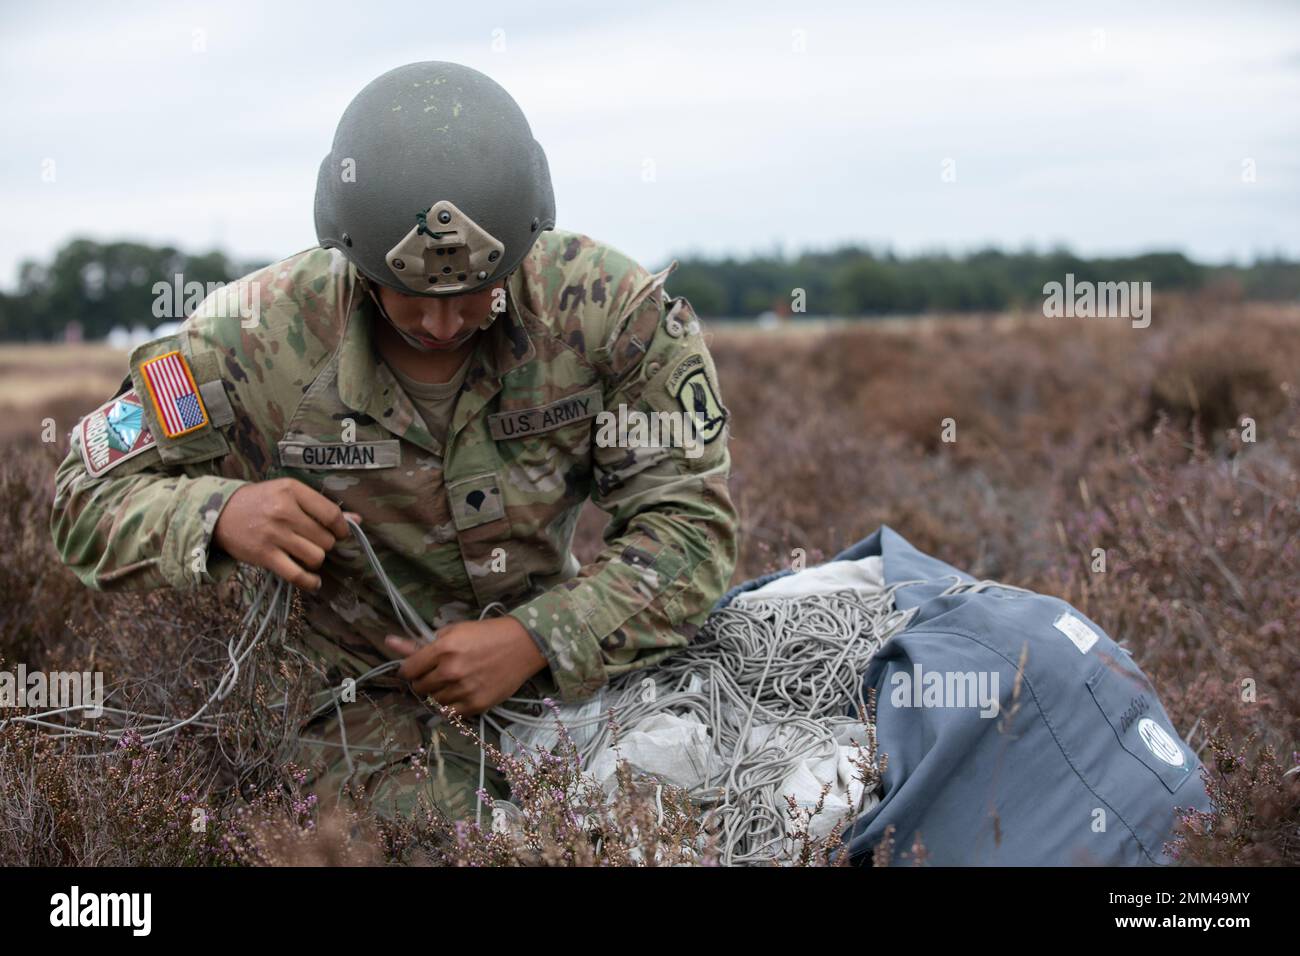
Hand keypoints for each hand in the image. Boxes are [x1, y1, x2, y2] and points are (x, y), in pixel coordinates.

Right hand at [212, 478, 355, 590]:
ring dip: (316, 560)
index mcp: (292, 491)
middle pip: (326, 539)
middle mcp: (284, 511)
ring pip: (316, 557)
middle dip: (325, 544)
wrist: (219, 512)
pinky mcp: (264, 555)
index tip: (340, 533)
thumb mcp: (288, 493)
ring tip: (307, 555)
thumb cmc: (261, 501)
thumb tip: (358, 520)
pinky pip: (297, 575)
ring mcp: (274, 535)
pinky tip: (314, 582)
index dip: (342, 528)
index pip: (331, 514)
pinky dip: (310, 582)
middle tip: (314, 541)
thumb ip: (321, 506)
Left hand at [386, 616, 546, 716]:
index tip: (415, 668)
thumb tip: (388, 641)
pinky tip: (460, 693)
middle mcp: (451, 671)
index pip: (407, 670)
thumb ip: (420, 642)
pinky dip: (450, 706)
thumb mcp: (454, 630)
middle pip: (419, 687)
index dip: (408, 669)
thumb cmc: (487, 633)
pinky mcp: (476, 705)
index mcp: (443, 648)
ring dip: (437, 693)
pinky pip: (450, 714)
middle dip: (423, 680)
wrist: (524, 645)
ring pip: (433, 701)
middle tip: (436, 673)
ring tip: (452, 682)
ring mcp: (464, 690)